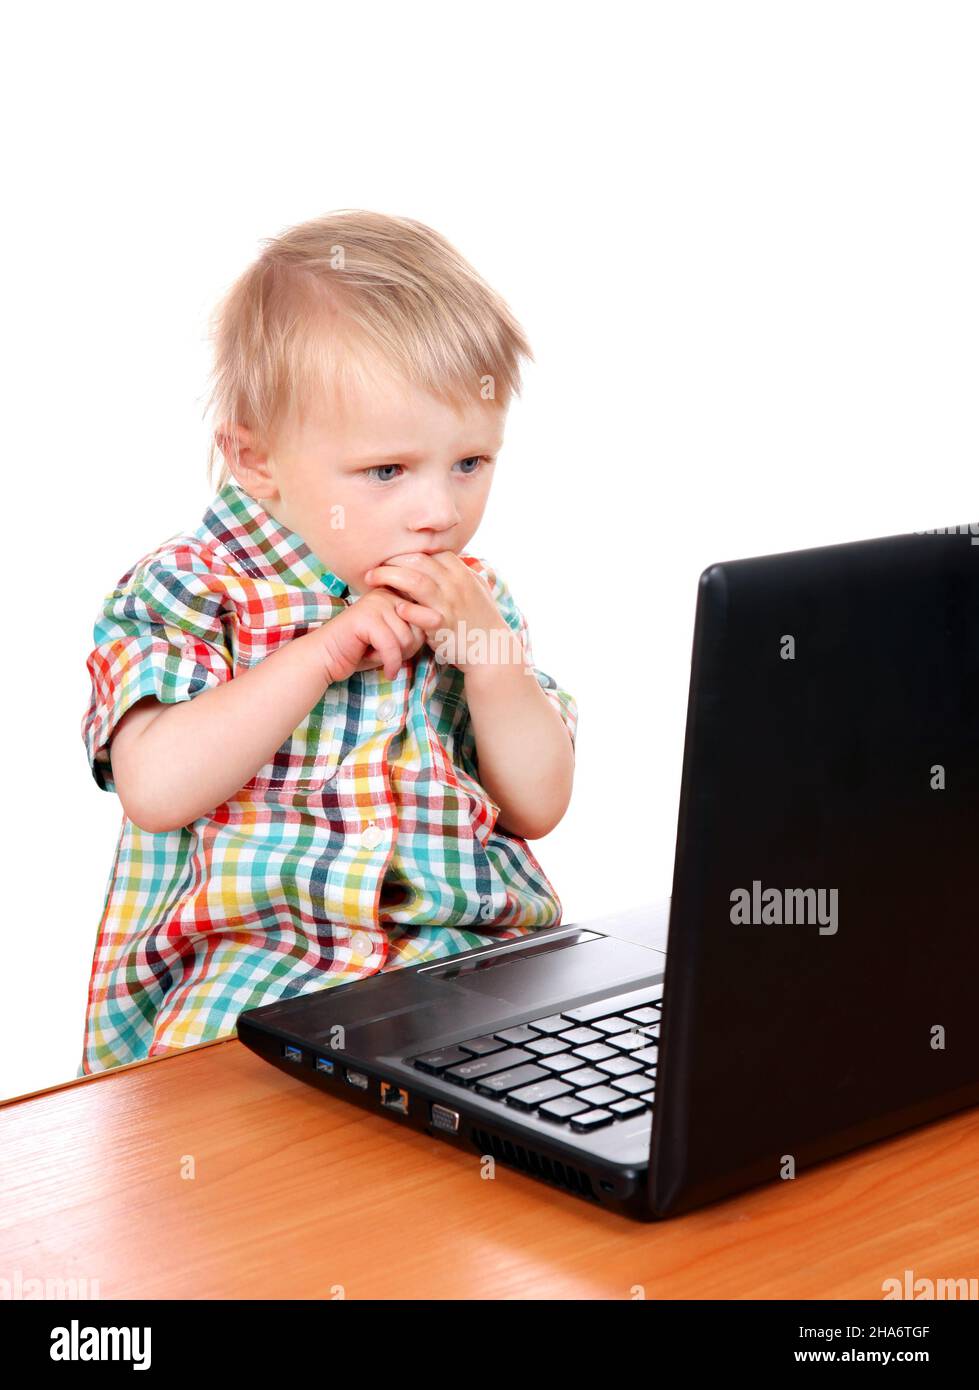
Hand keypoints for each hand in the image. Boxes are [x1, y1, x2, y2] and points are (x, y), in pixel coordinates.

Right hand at [318, 585, 441, 683]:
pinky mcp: (365, 618)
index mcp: (394, 594)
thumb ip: (415, 629)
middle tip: (392, 657)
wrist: (325, 658)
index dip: (418, 640)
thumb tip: (440, 619)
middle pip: (419, 627)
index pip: (425, 617)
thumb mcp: (394, 639)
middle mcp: (385, 594)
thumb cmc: (361, 650)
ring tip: (383, 659)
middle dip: (409, 649)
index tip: (402, 650)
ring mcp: (374, 604)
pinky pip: (392, 645)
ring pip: (407, 637)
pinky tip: (387, 671)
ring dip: (398, 657)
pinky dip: (391, 663)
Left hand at [363, 552, 520, 674]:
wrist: (492, 649)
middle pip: (417, 560)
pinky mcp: (442, 626)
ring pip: (414, 581)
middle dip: (391, 561)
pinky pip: (421, 614)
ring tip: (371, 579)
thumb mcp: (477, 588)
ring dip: (389, 577)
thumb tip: (447, 559)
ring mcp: (448, 604)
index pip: (430, 551)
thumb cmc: (483, 619)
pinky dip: (407, 609)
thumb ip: (461, 572)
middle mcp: (455, 584)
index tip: (391, 558)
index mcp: (461, 572)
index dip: (407, 552)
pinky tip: (396, 607)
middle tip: (373, 567)